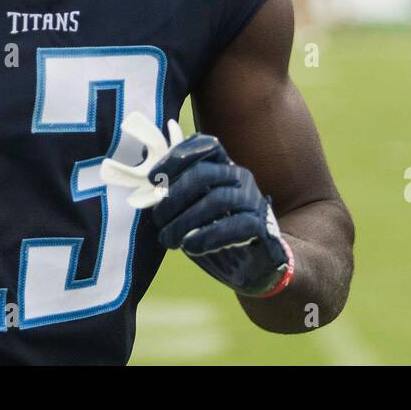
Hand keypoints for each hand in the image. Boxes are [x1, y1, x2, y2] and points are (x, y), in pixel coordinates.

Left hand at [148, 134, 291, 297]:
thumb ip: (178, 196)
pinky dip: (207, 236)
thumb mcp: (194, 209)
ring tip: (169, 239)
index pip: (204, 145)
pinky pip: (234, 225)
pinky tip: (191, 246)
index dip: (176, 157)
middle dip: (174, 196)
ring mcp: (252, 199)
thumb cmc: (217, 233)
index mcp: (223, 166)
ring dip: (185, 221)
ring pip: (217, 199)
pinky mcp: (261, 224)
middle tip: (158, 219)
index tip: (153, 179)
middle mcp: (239, 177)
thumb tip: (149, 193)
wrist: (253, 264)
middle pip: (204, 173)